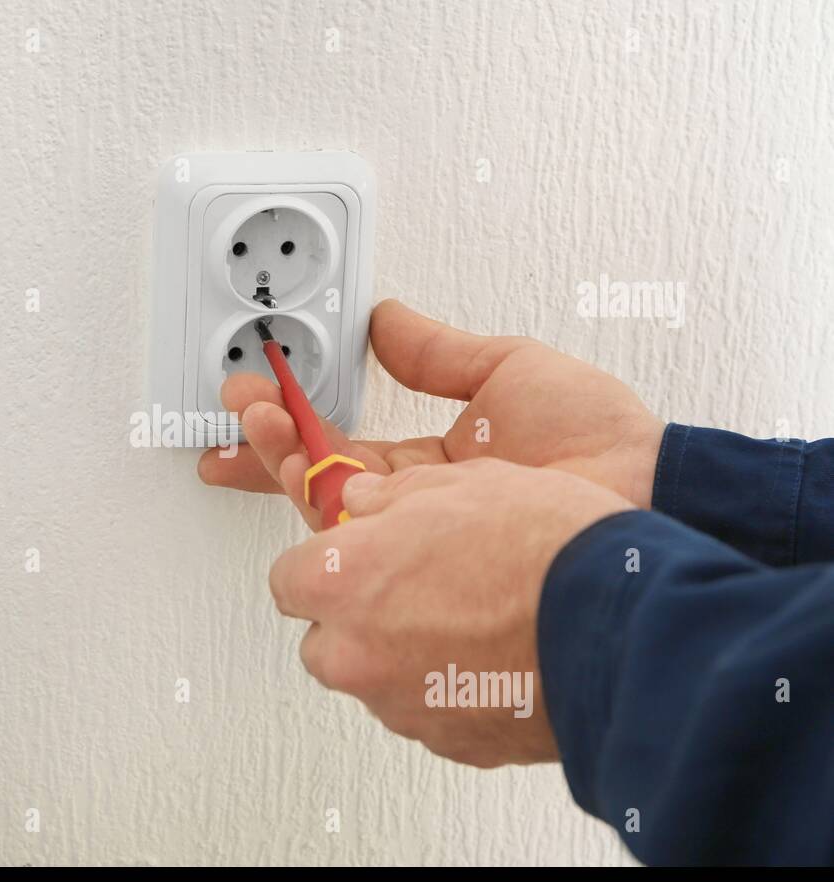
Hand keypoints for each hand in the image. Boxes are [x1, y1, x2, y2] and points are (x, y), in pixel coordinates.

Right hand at [198, 299, 664, 526]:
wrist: (645, 499)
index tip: (262, 390)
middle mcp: (415, 506)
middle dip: (269, 441)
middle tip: (238, 407)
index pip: (342, 442)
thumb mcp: (508, 370)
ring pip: (325, 504)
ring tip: (252, 426)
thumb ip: (436, 352)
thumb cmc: (600, 444)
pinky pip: (355, 534)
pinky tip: (291, 471)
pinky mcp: (423, 560)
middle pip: (319, 476)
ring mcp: (417, 535)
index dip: (296, 415)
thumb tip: (387, 319)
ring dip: (280, 462)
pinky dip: (315, 501)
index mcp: (430, 465)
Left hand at [269, 458, 633, 766]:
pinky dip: (447, 686)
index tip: (355, 552)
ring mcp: (398, 705)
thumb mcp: (461, 482)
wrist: (621, 629)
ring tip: (468, 616)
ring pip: (375, 675)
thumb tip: (370, 500)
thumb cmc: (545, 551)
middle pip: (326, 635)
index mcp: (339, 581)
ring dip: (402, 650)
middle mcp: (354, 651)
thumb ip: (395, 493)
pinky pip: (427, 708)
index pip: (289, 577)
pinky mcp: (446, 742)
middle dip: (358, 612)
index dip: (326, 561)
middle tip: (416, 584)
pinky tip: (492, 654)